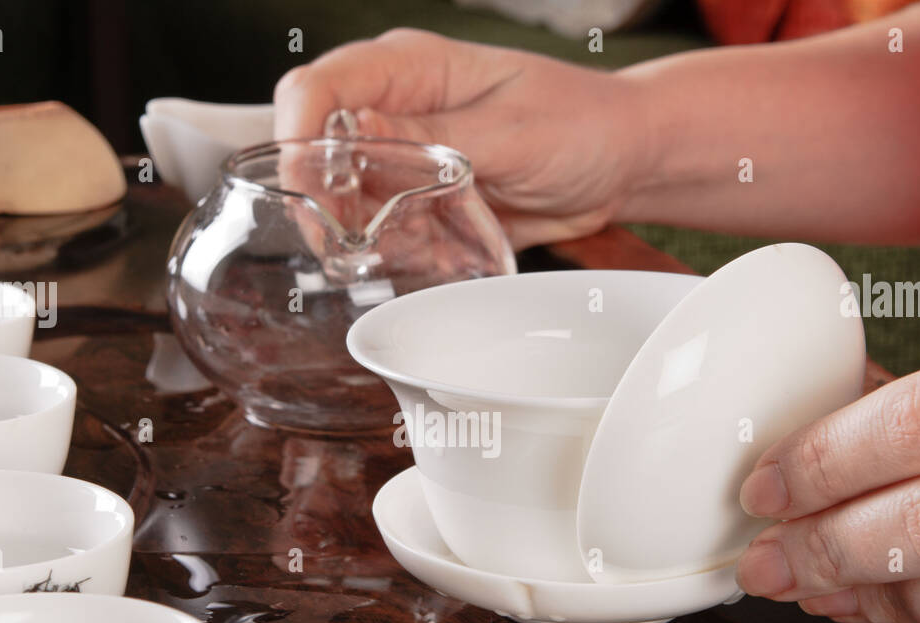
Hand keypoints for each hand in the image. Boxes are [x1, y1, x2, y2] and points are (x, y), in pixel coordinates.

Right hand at [273, 28, 644, 248]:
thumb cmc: (581, 124)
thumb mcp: (511, 131)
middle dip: (320, 199)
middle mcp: (397, 106)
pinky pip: (383, 228)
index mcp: (412, 68)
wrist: (622, 162)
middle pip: (314, 146)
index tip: (308, 190)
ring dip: (359, 234)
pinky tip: (432, 258)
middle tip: (343, 243)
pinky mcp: (421, 197)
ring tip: (402, 251)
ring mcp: (405, 154)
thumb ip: (432, 134)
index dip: (298, 138)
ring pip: (343, 196)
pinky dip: (396, 251)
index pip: (318, 87)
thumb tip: (355, 130)